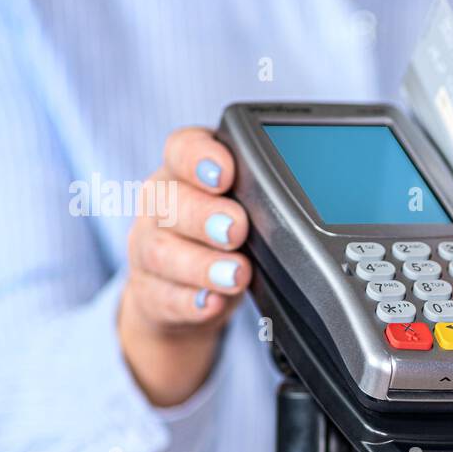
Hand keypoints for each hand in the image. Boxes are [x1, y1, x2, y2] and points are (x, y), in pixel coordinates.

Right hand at [118, 128, 251, 406]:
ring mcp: (151, 249)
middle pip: (169, 200)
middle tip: (238, 229)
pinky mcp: (152, 292)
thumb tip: (301, 211)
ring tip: (237, 274)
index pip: (181, 149)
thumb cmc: (221, 232)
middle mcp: (163, 204)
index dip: (199, 158)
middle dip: (205, 215)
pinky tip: (213, 302)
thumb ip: (263, 197)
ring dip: (203, 265)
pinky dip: (191, 301)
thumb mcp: (244, 205)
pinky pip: (163, 296)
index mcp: (185, 171)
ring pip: (161, 251)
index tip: (226, 173)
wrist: (181, 288)